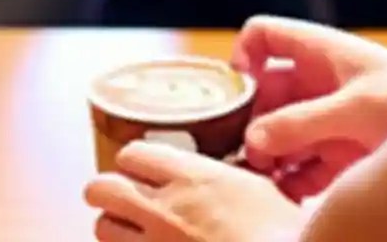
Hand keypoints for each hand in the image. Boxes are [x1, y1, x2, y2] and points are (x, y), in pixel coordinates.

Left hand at [83, 141, 304, 241]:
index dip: (133, 161)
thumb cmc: (285, 238)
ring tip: (130, 232)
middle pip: (101, 187)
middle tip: (122, 199)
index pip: (134, 153)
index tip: (139, 167)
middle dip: (107, 192)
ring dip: (114, 228)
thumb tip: (231, 172)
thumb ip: (236, 179)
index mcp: (194, 179)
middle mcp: (165, 209)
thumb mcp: (267, 193)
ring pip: (102, 228)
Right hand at [233, 16, 386, 199]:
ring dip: (265, 156)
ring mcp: (328, 122)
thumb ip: (302, 123)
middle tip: (236, 151)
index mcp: (320, 53)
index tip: (236, 90)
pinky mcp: (340, 158)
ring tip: (256, 179)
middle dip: (248, 121)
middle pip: (264, 96)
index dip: (243, 56)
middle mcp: (318, 85)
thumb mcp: (356, 107)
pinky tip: (280, 195)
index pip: (265, 37)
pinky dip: (287, 182)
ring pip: (278, 135)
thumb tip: (254, 141)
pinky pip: (300, 169)